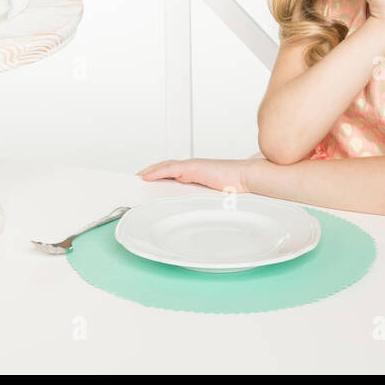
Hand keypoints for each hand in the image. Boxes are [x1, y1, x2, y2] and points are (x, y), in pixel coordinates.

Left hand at [137, 157, 258, 192]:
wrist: (247, 178)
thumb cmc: (235, 190)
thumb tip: (189, 218)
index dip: (158, 179)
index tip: (147, 187)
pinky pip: (170, 168)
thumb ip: (200, 203)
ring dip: (149, 173)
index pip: (172, 176)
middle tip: (136, 183)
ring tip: (137, 180)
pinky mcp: (193, 167)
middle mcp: (192, 170)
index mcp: (196, 178)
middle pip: (165, 171)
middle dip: (150, 175)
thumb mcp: (212, 200)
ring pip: (164, 168)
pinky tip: (146, 177)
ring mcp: (192, 167)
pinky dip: (156, 172)